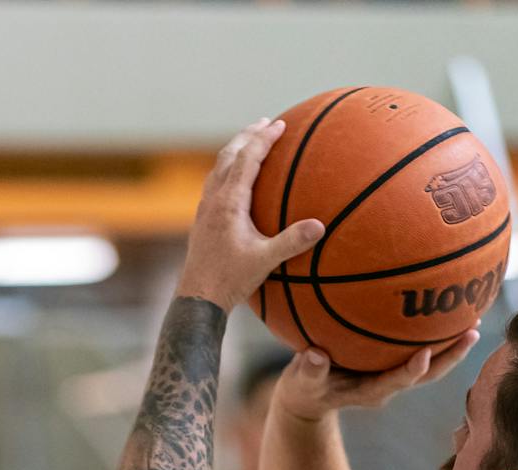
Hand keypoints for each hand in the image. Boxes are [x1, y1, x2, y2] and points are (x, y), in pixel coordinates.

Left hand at [177, 118, 326, 314]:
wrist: (197, 298)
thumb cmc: (230, 280)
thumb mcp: (265, 261)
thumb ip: (292, 242)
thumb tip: (321, 226)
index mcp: (229, 202)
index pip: (248, 159)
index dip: (265, 139)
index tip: (280, 123)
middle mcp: (214, 199)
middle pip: (229, 155)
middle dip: (248, 135)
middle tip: (265, 122)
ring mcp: (204, 209)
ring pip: (218, 168)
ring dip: (235, 150)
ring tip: (249, 143)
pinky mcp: (201, 220)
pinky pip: (214, 183)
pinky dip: (227, 170)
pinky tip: (235, 181)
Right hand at [272, 331, 480, 424]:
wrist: (309, 399)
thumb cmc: (304, 389)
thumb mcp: (300, 383)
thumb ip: (308, 371)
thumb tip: (313, 355)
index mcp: (370, 392)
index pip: (396, 382)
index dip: (412, 370)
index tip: (426, 353)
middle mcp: (388, 385)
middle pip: (427, 374)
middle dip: (451, 356)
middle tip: (472, 332)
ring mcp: (392, 376)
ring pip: (430, 363)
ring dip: (453, 345)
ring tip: (473, 319)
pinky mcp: (391, 365)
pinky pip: (419, 348)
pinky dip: (434, 332)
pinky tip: (444, 308)